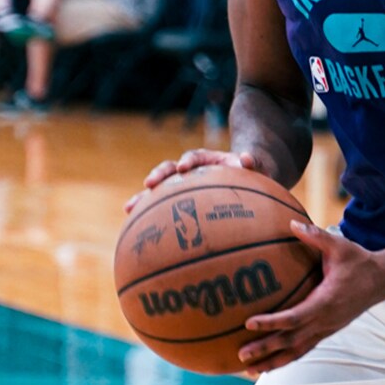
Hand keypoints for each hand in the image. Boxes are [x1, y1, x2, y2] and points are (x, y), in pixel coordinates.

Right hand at [124, 148, 273, 213]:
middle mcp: (191, 170)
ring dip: (145, 197)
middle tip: (149, 184)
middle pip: (170, 168)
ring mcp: (183, 185)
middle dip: (159, 175)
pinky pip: (162, 206)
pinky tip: (135, 227)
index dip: (189, 161)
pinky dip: (149, 214)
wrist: (244, 177)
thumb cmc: (250, 173)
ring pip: (160, 188)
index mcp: (208, 159)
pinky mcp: (179, 200)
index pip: (195, 156)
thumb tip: (247, 158)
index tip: (183, 167)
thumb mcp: (255, 166)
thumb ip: (252, 162)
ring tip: (129, 208)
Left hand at [237, 223, 384, 375]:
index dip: (271, 322)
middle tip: (240, 354)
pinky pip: (305, 349)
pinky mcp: (328, 331)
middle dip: (265, 349)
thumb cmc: (359, 262)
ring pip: (297, 351)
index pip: (294, 317)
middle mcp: (326, 321)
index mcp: (326, 302)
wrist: (382, 280)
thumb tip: (292, 223)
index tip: (249, 322)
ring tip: (249, 370)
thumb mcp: (339, 246)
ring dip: (274, 361)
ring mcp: (327, 329)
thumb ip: (315, 236)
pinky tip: (270, 363)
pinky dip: (287, 358)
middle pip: (291, 341)